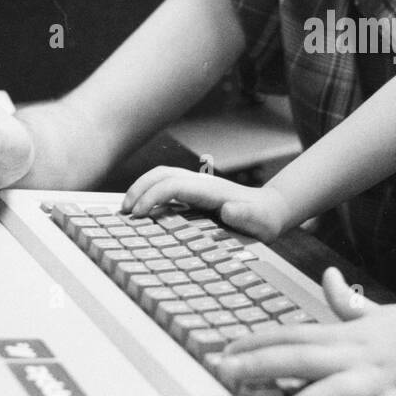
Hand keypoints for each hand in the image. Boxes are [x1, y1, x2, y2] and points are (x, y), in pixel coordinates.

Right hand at [121, 166, 289, 241]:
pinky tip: (142, 213)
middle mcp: (200, 183)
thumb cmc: (264, 219)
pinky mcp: (193, 194)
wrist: (270, 210)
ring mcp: (195, 186)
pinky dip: (149, 194)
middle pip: (162, 174)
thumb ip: (245, 215)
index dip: (153, 196)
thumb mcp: (260, 221)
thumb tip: (229, 209)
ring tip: (127, 211)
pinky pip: (165, 187)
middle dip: (139, 188)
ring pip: (161, 177)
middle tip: (124, 212)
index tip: (139, 215)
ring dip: (141, 188)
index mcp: (211, 190)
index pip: (174, 184)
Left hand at [219, 268, 395, 395]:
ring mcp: (377, 374)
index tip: (224, 351)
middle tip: (223, 372)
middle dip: (257, 365)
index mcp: (344, 336)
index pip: (291, 334)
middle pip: (299, 356)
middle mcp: (354, 352)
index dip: (255, 342)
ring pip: (332, 389)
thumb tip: (327, 278)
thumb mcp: (374, 313)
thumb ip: (345, 302)